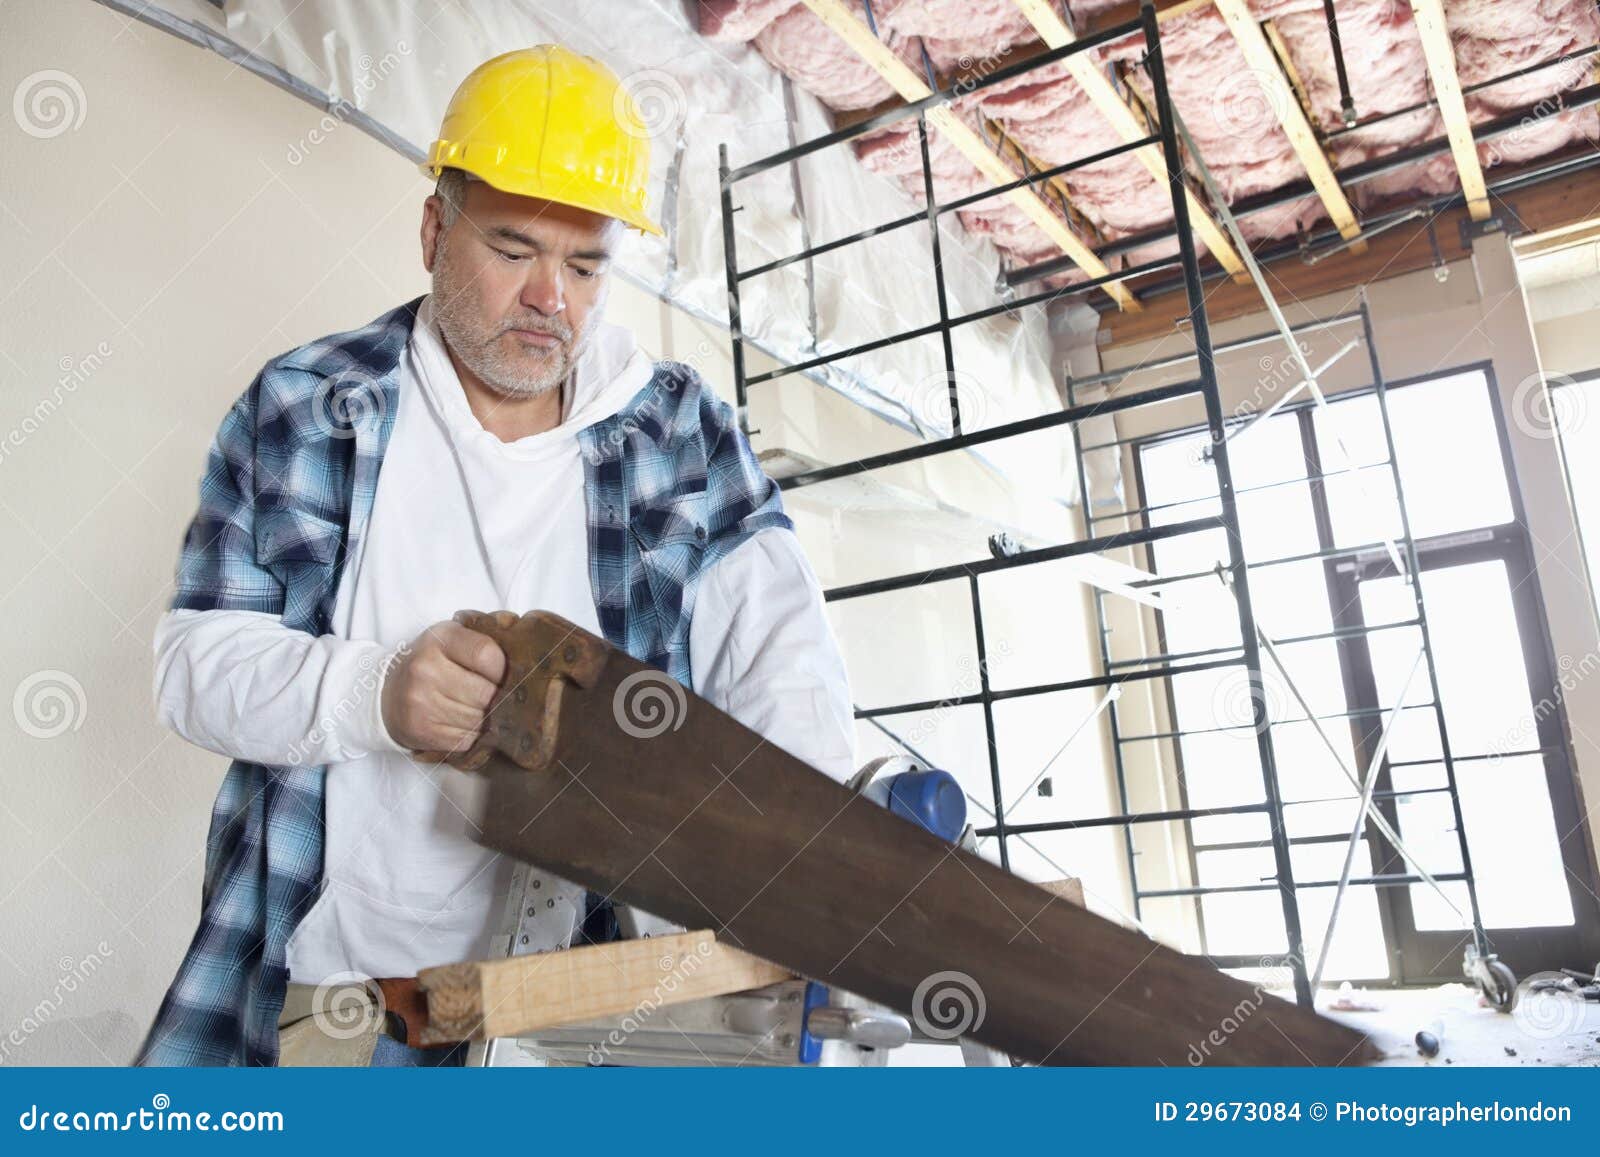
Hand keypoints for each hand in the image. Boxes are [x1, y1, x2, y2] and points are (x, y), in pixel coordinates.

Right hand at [381, 619, 506, 759]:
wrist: (387, 694)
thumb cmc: (432, 663)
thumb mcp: (452, 639)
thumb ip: (485, 639)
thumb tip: (527, 651)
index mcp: (439, 639)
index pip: (488, 655)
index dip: (502, 670)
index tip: (501, 675)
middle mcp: (426, 669)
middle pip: (486, 693)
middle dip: (498, 699)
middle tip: (495, 697)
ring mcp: (421, 702)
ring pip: (479, 720)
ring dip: (487, 719)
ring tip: (478, 709)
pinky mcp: (422, 731)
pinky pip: (467, 739)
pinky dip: (473, 735)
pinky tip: (464, 724)